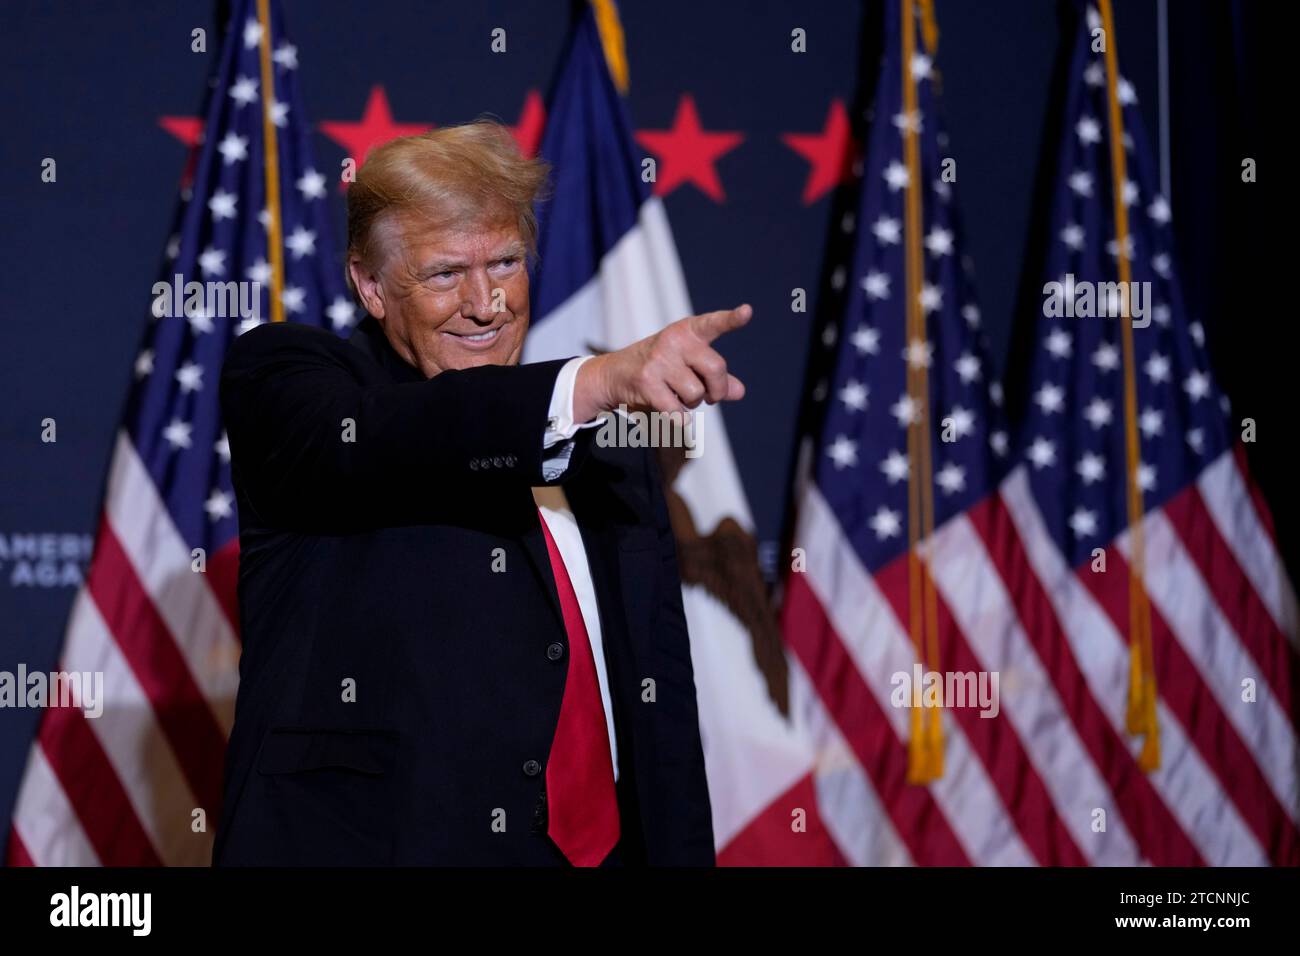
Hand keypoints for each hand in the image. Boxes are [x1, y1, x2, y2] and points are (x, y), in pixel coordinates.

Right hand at [574, 304, 750, 420]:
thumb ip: (716, 378)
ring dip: (692, 403)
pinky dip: (678, 417)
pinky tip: (668, 408)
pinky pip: (678, 411)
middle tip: (711, 396)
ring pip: (696, 393)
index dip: (732, 319)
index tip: (747, 312)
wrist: (615, 374)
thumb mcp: (689, 365)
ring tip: (676, 394)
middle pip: (716, 369)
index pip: (714, 323)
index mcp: (688, 331)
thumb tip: (739, 392)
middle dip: (717, 390)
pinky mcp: (647, 381)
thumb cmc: (660, 368)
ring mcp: (659, 360)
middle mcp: (674, 340)